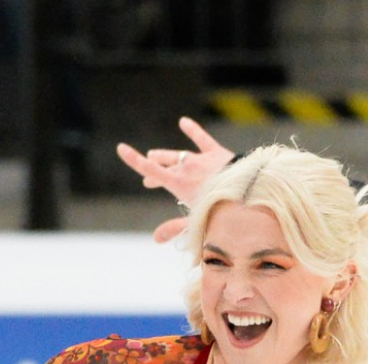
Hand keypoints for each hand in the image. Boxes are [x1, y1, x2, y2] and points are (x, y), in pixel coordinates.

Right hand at [115, 116, 234, 243]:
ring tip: (156, 155)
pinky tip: (183, 122)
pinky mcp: (216, 153)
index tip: (120, 148)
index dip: (133, 159)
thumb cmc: (220, 211)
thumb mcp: (195, 223)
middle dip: (153, 172)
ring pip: (177, 155)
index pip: (150, 170)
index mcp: (178, 184)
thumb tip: (155, 238)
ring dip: (165, 156)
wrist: (247, 193)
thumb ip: (174, 228)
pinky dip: (192, 130)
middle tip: (148, 182)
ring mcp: (201, 159)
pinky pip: (202, 139)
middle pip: (163, 166)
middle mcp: (186, 168)